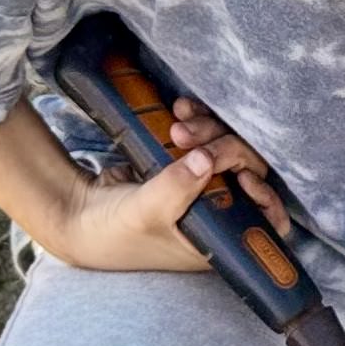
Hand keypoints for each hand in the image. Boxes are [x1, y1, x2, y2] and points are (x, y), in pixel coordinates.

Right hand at [23, 98, 290, 272]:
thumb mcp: (146, 214)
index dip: (265, 196)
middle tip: (189, 138)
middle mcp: (218, 211)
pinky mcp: (185, 163)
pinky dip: (197, 122)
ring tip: (178, 122)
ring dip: (208, 130)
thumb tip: (208, 159)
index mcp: (220, 236)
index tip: (242, 176)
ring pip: (226, 149)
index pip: (265, 219)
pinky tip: (180, 109)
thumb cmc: (115, 233)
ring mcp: (202, 185)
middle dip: (223, 148)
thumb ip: (178, 187)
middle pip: (245, 172)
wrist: (79, 215)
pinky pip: (204, 138)